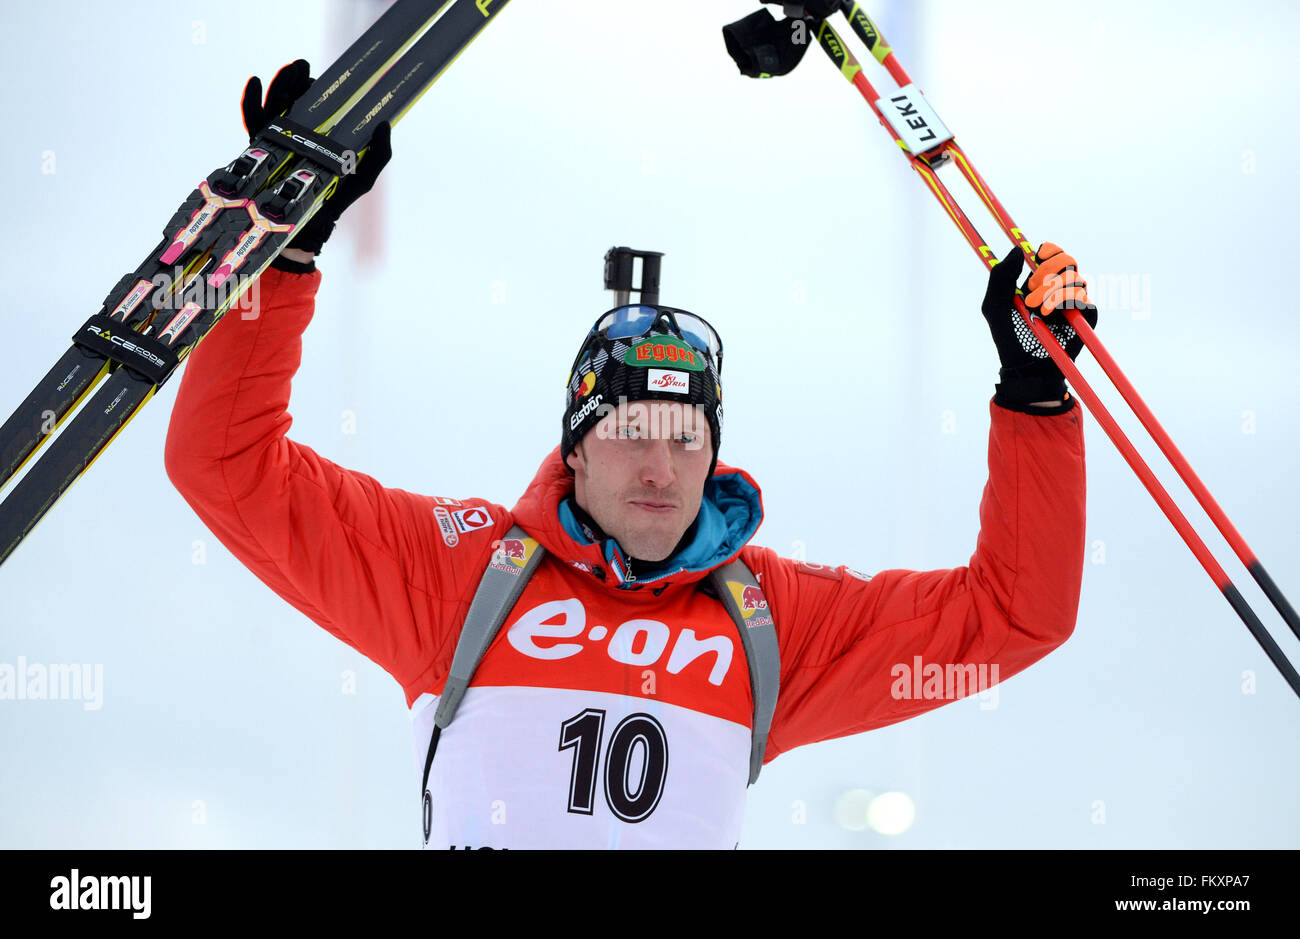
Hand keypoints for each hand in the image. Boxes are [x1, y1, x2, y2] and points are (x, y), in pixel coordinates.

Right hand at [241, 61, 392, 257]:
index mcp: (320, 135)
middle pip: (294, 98)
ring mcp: (278, 138)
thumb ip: (379, 155)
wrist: (308, 226)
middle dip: (297, 79)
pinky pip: (252, 120)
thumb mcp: (362, 179)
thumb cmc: (335, 200)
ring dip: (280, 83)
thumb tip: (384, 124)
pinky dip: (250, 100)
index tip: (324, 77)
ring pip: (274, 103)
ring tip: (290, 70)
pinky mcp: (261, 147)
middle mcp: (298, 133)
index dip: (318, 88)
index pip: (318, 104)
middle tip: (304, 67)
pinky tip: (256, 82)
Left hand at [980, 242, 1098, 411]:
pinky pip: (1083, 296)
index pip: (1052, 254)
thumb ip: (1000, 276)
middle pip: (1067, 260)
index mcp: (1038, 283)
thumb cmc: (1008, 338)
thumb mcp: (994, 306)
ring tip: (1036, 309)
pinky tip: (1047, 314)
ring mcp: (1073, 302)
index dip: (1049, 250)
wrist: (1026, 366)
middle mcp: (1058, 289)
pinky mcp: (1085, 316)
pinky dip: (1064, 300)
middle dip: (1047, 271)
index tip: (1037, 256)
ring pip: (1076, 277)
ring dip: (1052, 290)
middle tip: (1031, 288)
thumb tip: (1018, 249)